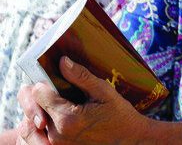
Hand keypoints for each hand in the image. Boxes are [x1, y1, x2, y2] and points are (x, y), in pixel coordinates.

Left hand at [17, 56, 152, 144]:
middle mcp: (56, 134)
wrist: (129, 140)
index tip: (56, 79)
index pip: (39, 94)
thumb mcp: (104, 92)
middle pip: (36, 107)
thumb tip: (62, 61)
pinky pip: (45, 129)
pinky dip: (51, 120)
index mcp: (67, 118)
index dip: (46, 83)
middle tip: (60, 90)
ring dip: (46, 108)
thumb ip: (81, 77)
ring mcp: (56, 143)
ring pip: (38, 118)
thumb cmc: (120, 115)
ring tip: (65, 102)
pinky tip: (67, 114)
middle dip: (44, 96)